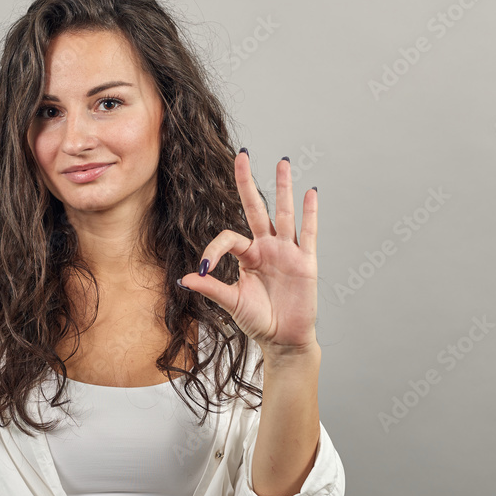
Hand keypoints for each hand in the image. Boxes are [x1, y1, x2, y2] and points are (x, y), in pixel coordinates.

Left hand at [179, 151, 319, 357]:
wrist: (284, 339)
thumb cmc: (258, 320)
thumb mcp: (231, 303)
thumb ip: (212, 289)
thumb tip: (186, 279)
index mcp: (247, 256)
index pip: (229, 238)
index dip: (214, 249)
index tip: (205, 267)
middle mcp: (266, 247)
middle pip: (256, 208)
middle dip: (247, 182)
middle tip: (242, 155)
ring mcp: (286, 252)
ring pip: (284, 214)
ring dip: (283, 188)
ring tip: (283, 162)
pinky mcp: (305, 261)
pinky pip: (307, 233)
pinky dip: (309, 213)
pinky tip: (309, 193)